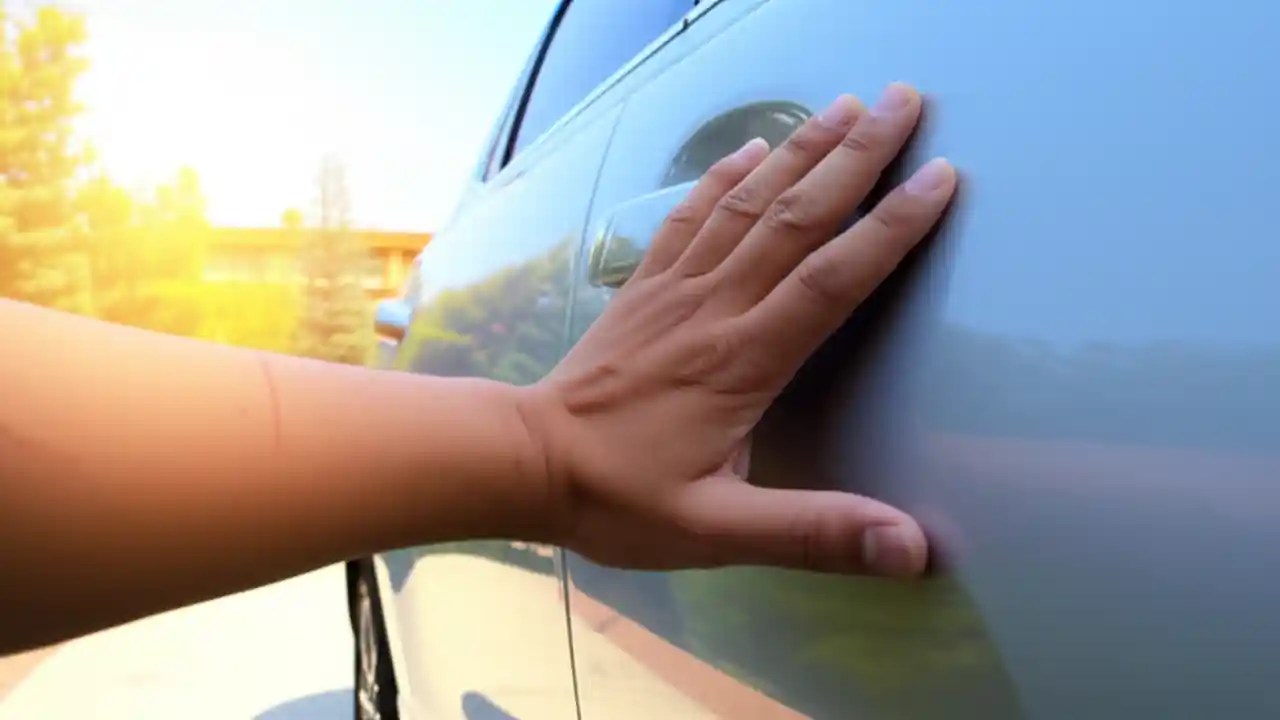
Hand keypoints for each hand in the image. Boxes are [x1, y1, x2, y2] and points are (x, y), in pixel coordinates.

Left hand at [522, 84, 955, 576]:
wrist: (525, 461)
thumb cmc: (619, 499)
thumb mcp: (715, 533)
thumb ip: (813, 533)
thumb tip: (912, 548)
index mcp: (741, 362)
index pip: (830, 281)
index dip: (889, 229)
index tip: (939, 177)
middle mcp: (713, 309)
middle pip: (795, 219)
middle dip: (855, 156)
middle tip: (904, 102)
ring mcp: (674, 289)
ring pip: (746, 204)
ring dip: (800, 150)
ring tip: (846, 105)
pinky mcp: (644, 286)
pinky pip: (688, 215)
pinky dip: (724, 176)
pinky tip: (753, 146)